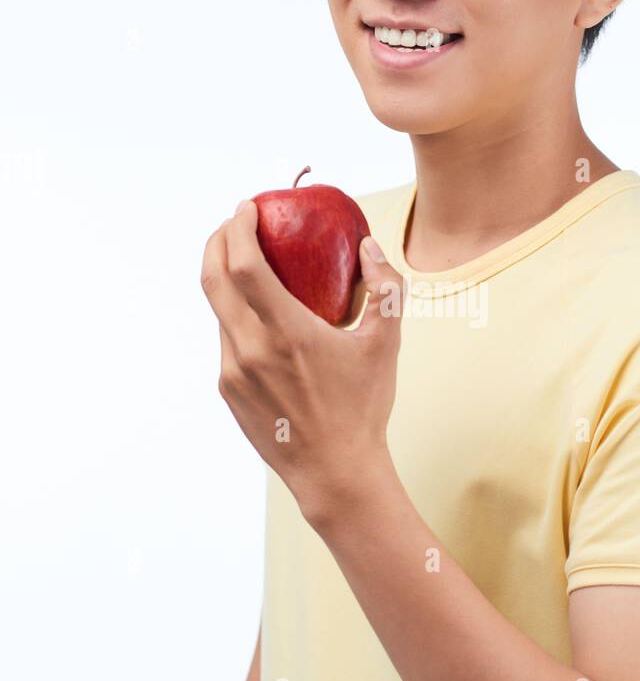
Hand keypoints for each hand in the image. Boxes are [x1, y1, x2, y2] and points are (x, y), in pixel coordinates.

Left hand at [200, 199, 405, 527]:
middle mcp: (249, 349)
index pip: (243, 264)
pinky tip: (259, 314)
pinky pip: (226, 339)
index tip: (247, 207)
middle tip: (235, 222)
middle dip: (218, 239)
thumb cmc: (363, 408)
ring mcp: (232, 371)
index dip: (238, 227)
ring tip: (248, 263)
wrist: (335, 473)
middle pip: (212, 277)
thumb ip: (385, 289)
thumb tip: (370, 247)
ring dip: (226, 277)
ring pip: (218, 309)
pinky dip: (236, 314)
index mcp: (286, 332)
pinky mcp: (228, 390)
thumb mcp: (385, 344)